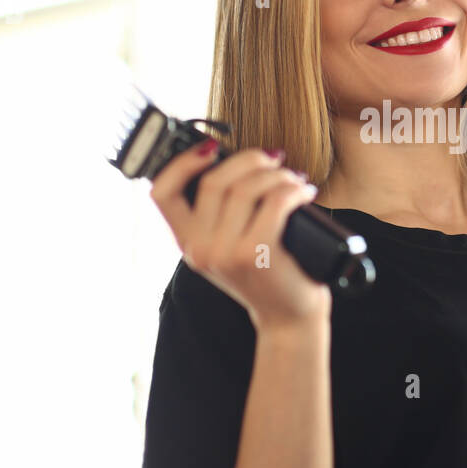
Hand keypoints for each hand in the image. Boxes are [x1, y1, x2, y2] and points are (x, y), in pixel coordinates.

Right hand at [150, 144, 330, 332]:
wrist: (289, 319)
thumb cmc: (267, 275)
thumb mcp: (229, 247)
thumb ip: (220, 214)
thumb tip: (237, 160)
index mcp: (188, 244)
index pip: (162, 193)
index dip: (181, 163)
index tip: (210, 149)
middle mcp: (200, 249)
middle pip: (214, 181)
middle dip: (248, 160)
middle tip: (273, 161)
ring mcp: (225, 252)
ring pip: (245, 188)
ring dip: (276, 175)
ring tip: (293, 180)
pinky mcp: (256, 253)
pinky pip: (275, 201)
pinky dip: (294, 190)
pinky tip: (305, 193)